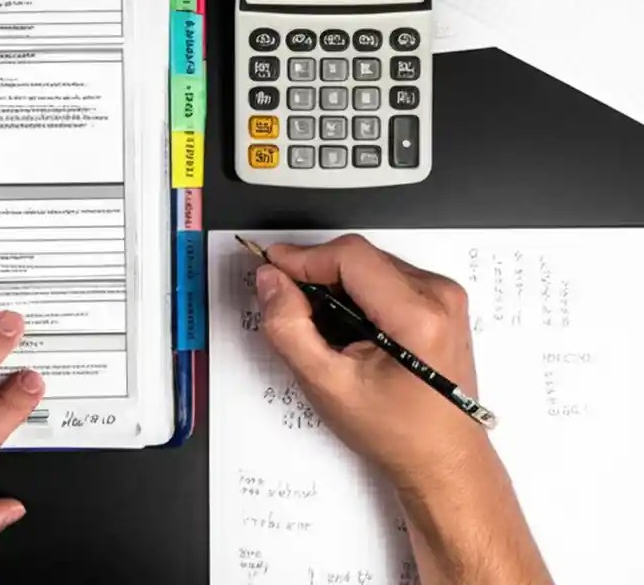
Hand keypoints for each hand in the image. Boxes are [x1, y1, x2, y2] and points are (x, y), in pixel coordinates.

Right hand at [253, 233, 486, 490]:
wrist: (443, 458)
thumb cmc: (395, 431)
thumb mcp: (327, 385)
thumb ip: (289, 328)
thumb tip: (270, 280)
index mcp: (418, 315)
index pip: (351, 256)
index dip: (303, 257)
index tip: (271, 269)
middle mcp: (439, 295)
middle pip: (360, 257)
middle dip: (317, 272)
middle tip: (287, 302)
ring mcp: (444, 297)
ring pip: (371, 264)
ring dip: (336, 282)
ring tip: (317, 322)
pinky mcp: (441, 303)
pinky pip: (387, 278)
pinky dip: (357, 292)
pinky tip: (345, 325)